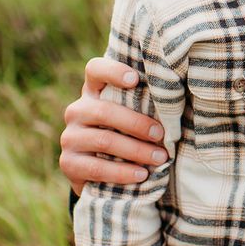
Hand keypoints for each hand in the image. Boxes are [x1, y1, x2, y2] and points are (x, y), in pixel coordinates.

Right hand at [58, 57, 168, 193]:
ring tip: (160, 158)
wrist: (100, 173)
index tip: (135, 80)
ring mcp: (70, 137)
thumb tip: (177, 101)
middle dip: (138, 124)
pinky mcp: (68, 163)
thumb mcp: (131, 117)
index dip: (113, 71)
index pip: (95, 70)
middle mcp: (77, 111)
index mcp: (93, 92)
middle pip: (104, 111)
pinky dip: (123, 172)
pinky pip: (97, 167)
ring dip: (136, 151)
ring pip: (104, 140)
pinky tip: (142, 175)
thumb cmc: (126, 135)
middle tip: (162, 135)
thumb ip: (142, 105)